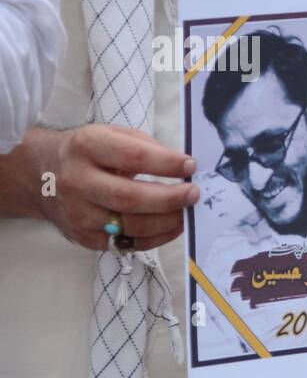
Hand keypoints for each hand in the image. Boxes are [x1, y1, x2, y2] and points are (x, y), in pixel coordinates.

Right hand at [32, 124, 197, 250]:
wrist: (41, 176)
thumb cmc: (89, 153)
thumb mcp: (110, 134)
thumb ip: (145, 146)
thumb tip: (184, 167)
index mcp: (86, 147)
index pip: (132, 157)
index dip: (166, 163)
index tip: (191, 165)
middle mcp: (77, 181)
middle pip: (130, 197)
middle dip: (169, 198)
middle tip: (193, 194)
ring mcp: (78, 213)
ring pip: (130, 225)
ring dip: (167, 221)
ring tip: (187, 212)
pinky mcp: (83, 237)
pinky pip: (127, 242)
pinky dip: (156, 237)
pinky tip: (172, 226)